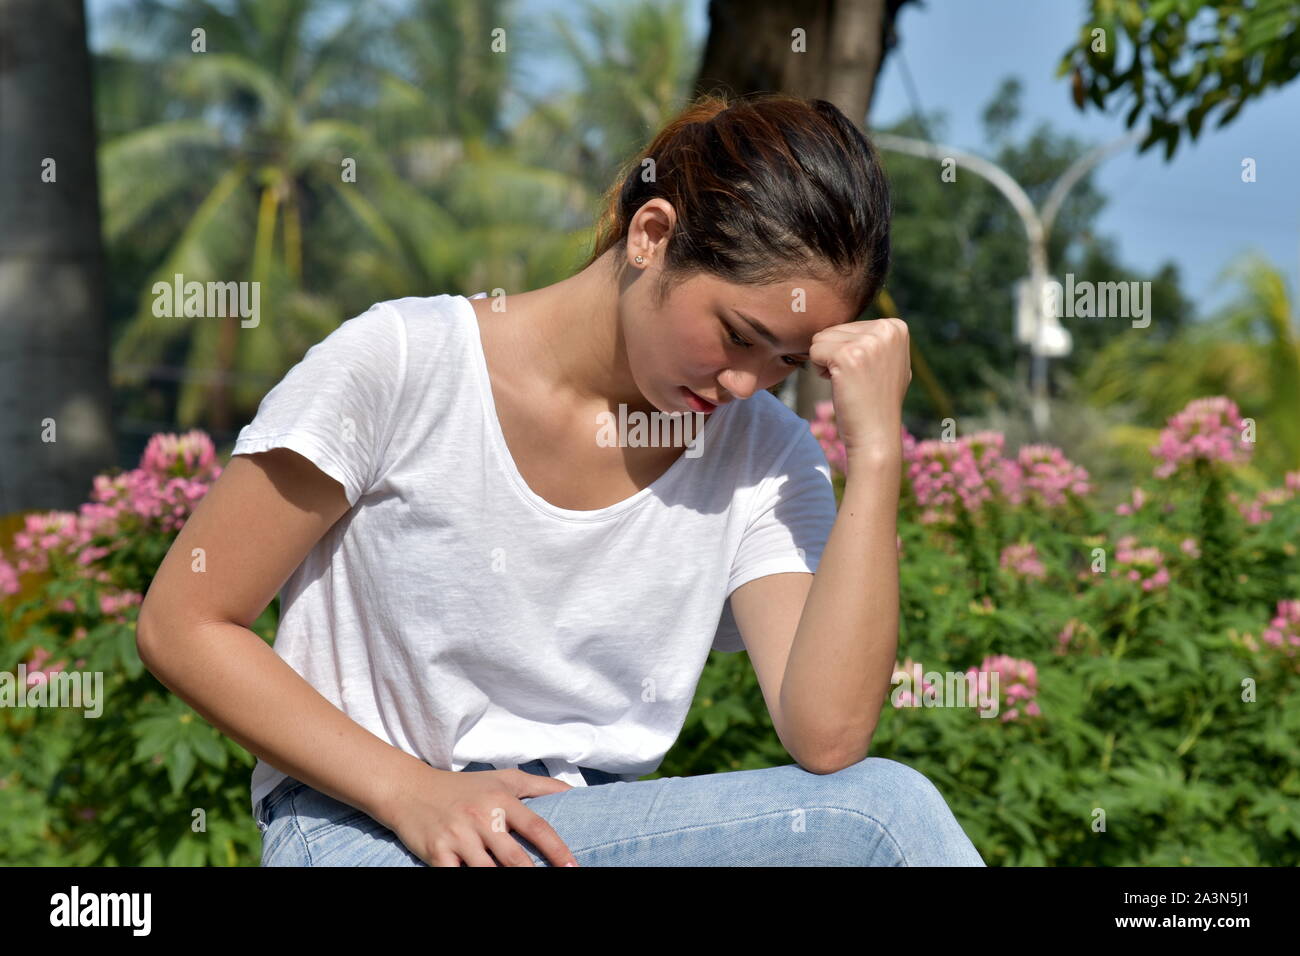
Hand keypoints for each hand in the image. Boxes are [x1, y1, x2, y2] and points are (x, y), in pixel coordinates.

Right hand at [380, 765, 579, 866]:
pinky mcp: (437, 852)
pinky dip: (469, 880)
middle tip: (554, 884)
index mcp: (501, 800)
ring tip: (520, 888)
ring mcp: (458, 837)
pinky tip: (480, 884)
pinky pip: (457, 877)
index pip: (537, 828)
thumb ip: (539, 785)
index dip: (558, 850)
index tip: (574, 868)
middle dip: (533, 875)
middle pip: (515, 858)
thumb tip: (572, 792)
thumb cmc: (464, 787)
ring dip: (503, 881)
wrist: (410, 789)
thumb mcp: (503, 779)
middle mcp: (481, 817)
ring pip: (488, 872)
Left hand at [807, 317, 911, 458]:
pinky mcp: (847, 355)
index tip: (866, 372)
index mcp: (895, 327)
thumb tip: (877, 325)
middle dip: (836, 355)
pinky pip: (814, 351)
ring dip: (827, 363)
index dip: (849, 351)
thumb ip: (879, 339)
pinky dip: (819, 370)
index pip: (848, 326)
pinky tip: (840, 385)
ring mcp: (867, 342)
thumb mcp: (889, 361)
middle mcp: (885, 330)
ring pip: (821, 339)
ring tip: (850, 382)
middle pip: (833, 330)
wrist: (876, 434)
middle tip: (856, 381)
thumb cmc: (877, 401)